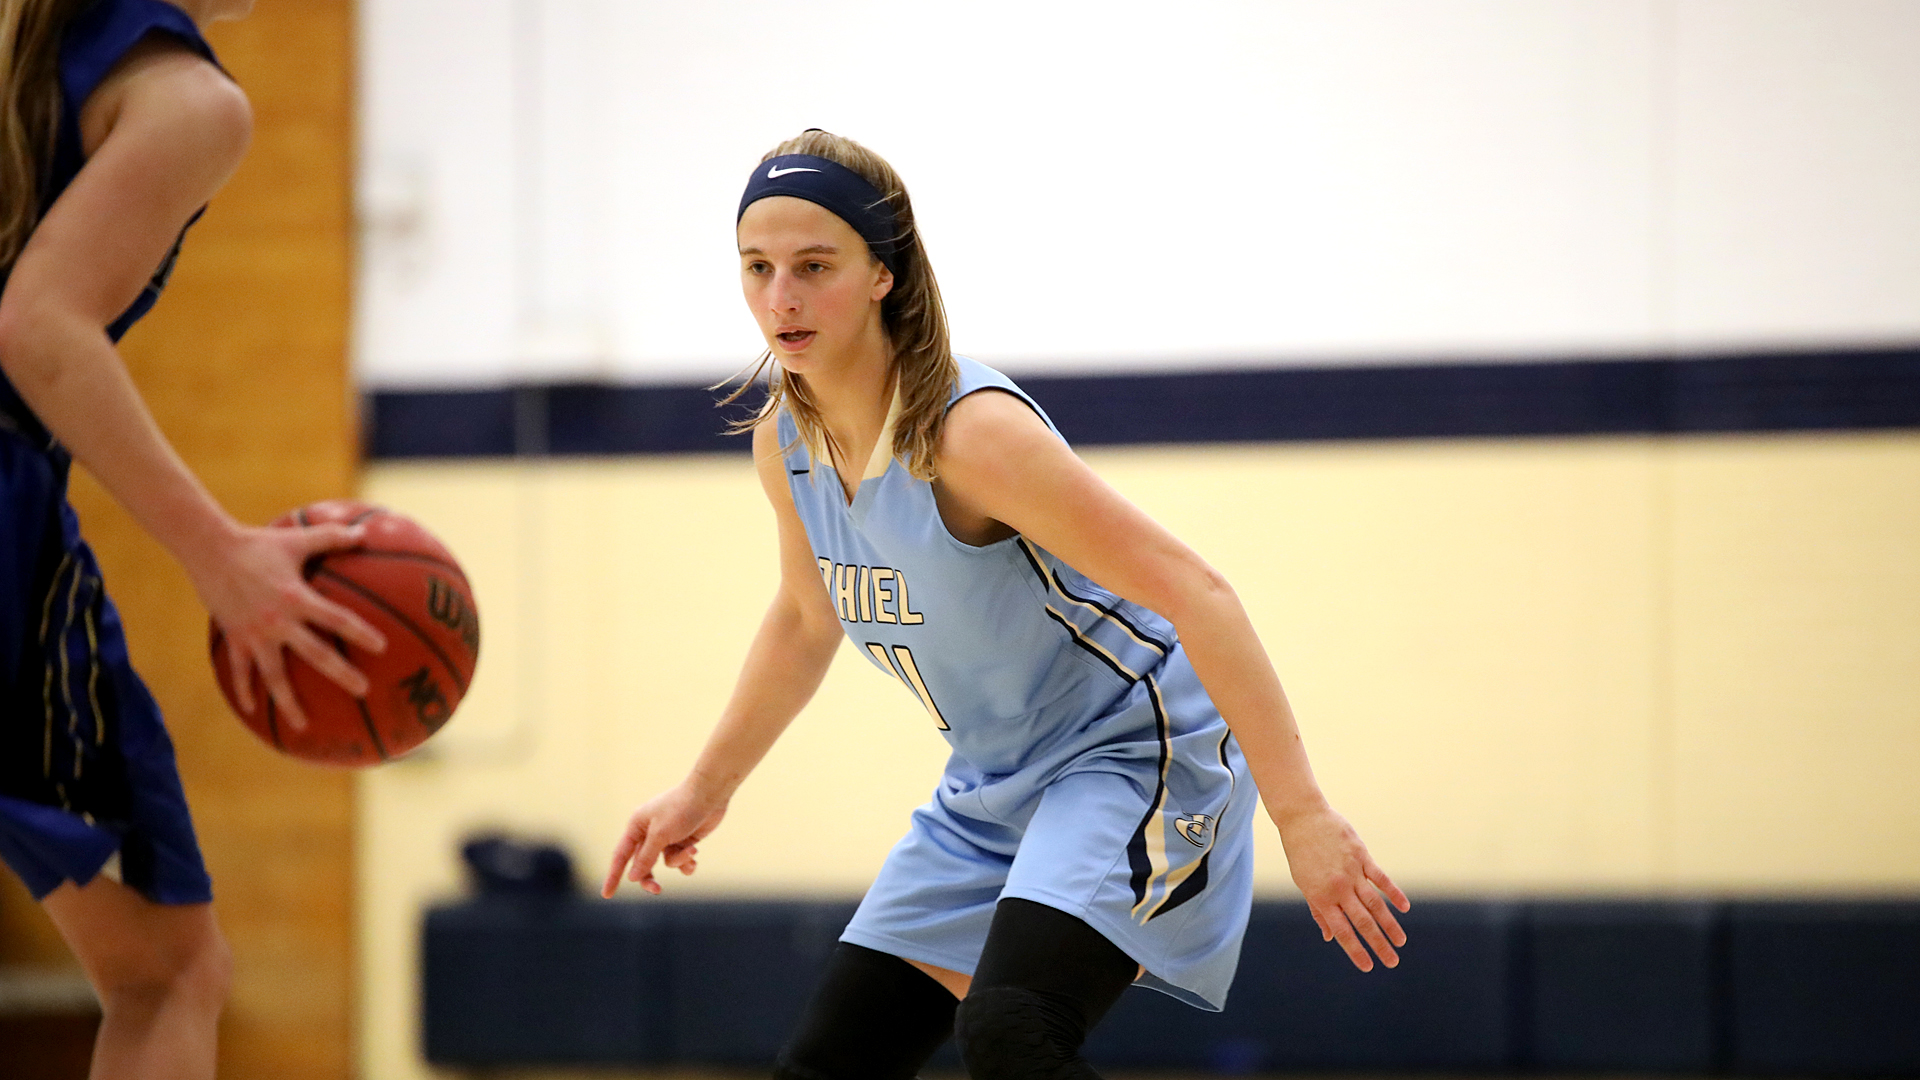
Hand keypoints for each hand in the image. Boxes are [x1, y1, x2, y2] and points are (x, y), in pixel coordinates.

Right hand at [193, 520, 386, 729]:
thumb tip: (365, 533)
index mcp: (297, 597)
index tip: (382, 647)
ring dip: (288, 701)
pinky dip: (245, 690)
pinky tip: (252, 711)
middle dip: (340, 674)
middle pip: (315, 654)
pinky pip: (240, 671)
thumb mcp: (297, 538)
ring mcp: (254, 634)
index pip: (336, 618)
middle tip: (363, 691)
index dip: (359, 632)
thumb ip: (331, 537)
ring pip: (274, 675)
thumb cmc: (258, 543)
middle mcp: (277, 621)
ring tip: (303, 726)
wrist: (208, 550)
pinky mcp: (235, 638)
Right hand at [602, 781, 728, 896]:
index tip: (607, 895)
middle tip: (657, 890)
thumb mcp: (660, 835)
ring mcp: (668, 837)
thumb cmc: (681, 810)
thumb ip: (645, 858)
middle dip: (650, 877)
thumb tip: (632, 877)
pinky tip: (695, 854)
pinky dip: (687, 860)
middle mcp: (649, 832)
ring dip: (679, 860)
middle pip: (643, 865)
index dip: (613, 876)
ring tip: (691, 851)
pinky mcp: (684, 840)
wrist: (709, 794)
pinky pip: (680, 859)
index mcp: (636, 826)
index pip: (620, 856)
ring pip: (666, 862)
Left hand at [1276, 804, 1409, 971]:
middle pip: (1362, 921)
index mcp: (1320, 897)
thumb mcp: (1303, 882)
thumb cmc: (1300, 853)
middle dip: (1378, 944)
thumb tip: (1330, 936)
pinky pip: (1381, 878)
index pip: (1341, 931)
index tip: (1368, 966)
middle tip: (1392, 962)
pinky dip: (1393, 893)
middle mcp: (1337, 888)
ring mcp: (1351, 872)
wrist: (1302, 817)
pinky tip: (1404, 908)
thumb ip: (1319, 909)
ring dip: (1389, 924)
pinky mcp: (1362, 856)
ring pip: (1375, 904)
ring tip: (1400, 942)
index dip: (1355, 950)